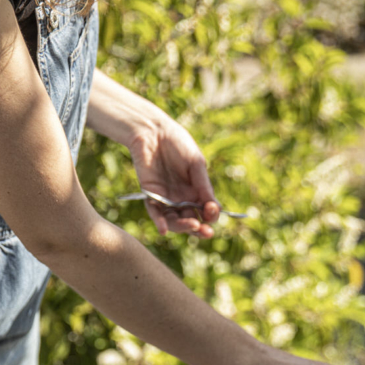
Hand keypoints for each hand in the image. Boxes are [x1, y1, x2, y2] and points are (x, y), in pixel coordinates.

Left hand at [128, 113, 219, 238]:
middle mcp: (182, 199)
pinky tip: (164, 230)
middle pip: (191, 220)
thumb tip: (214, 207)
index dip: (211, 214)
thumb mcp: (196, 164)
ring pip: (175, 221)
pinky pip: (155, 213)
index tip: (213, 210)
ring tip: (193, 226)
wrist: (153, 131)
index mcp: (196, 191)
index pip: (205, 211)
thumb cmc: (178, 144)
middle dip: (200, 229)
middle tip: (207, 233)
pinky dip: (160, 223)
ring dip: (183, 227)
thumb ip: (203, 185)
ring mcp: (166, 199)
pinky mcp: (150, 196)